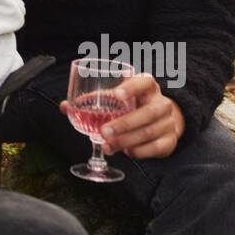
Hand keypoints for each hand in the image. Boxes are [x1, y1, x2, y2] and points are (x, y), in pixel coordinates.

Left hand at [59, 73, 185, 158]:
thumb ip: (94, 100)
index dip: (131, 88)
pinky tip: (126, 152)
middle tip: (104, 131)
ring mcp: (169, 122)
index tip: (116, 95)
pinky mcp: (170, 140)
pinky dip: (139, 151)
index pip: (144, 82)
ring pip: (148, 132)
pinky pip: (155, 148)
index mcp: (148, 86)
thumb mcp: (119, 97)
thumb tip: (64, 107)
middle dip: (124, 123)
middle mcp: (161, 102)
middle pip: (146, 113)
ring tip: (108, 145)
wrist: (163, 120)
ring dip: (126, 140)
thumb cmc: (133, 104)